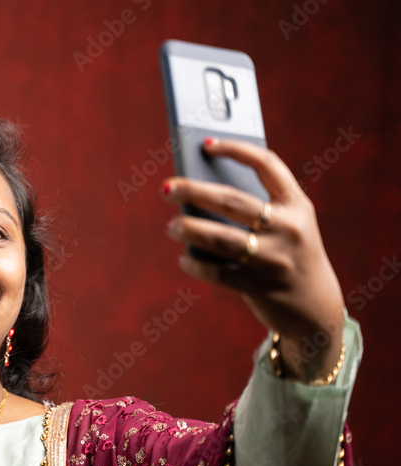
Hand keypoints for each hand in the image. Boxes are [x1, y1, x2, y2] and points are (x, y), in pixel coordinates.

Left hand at [161, 137, 344, 382]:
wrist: (315, 307)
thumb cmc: (288, 255)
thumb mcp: (286, 227)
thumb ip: (255, 210)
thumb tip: (198, 195)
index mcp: (297, 205)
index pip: (267, 165)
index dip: (236, 149)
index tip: (205, 143)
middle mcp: (289, 229)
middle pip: (233, 201)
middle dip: (194, 191)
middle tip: (166, 188)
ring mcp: (275, 259)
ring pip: (222, 238)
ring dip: (189, 229)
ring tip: (171, 225)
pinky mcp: (260, 287)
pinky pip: (218, 272)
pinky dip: (196, 264)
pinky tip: (184, 258)